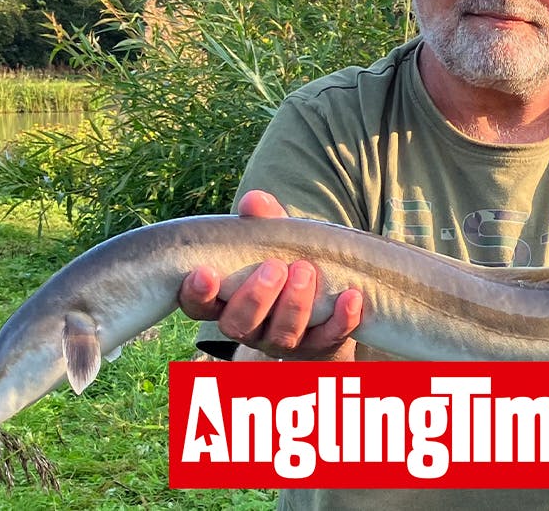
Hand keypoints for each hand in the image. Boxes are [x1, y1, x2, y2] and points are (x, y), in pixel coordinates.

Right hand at [177, 190, 363, 359]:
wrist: (325, 302)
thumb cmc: (286, 264)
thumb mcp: (274, 242)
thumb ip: (263, 223)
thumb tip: (254, 200)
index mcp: (226, 302)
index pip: (200, 306)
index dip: (198, 293)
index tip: (206, 271)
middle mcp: (250, 328)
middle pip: (239, 325)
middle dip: (255, 297)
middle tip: (275, 267)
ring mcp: (283, 341)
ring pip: (282, 335)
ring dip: (295, 305)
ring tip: (306, 271)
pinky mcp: (319, 347)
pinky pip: (329, 338)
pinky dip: (341, 319)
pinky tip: (351, 297)